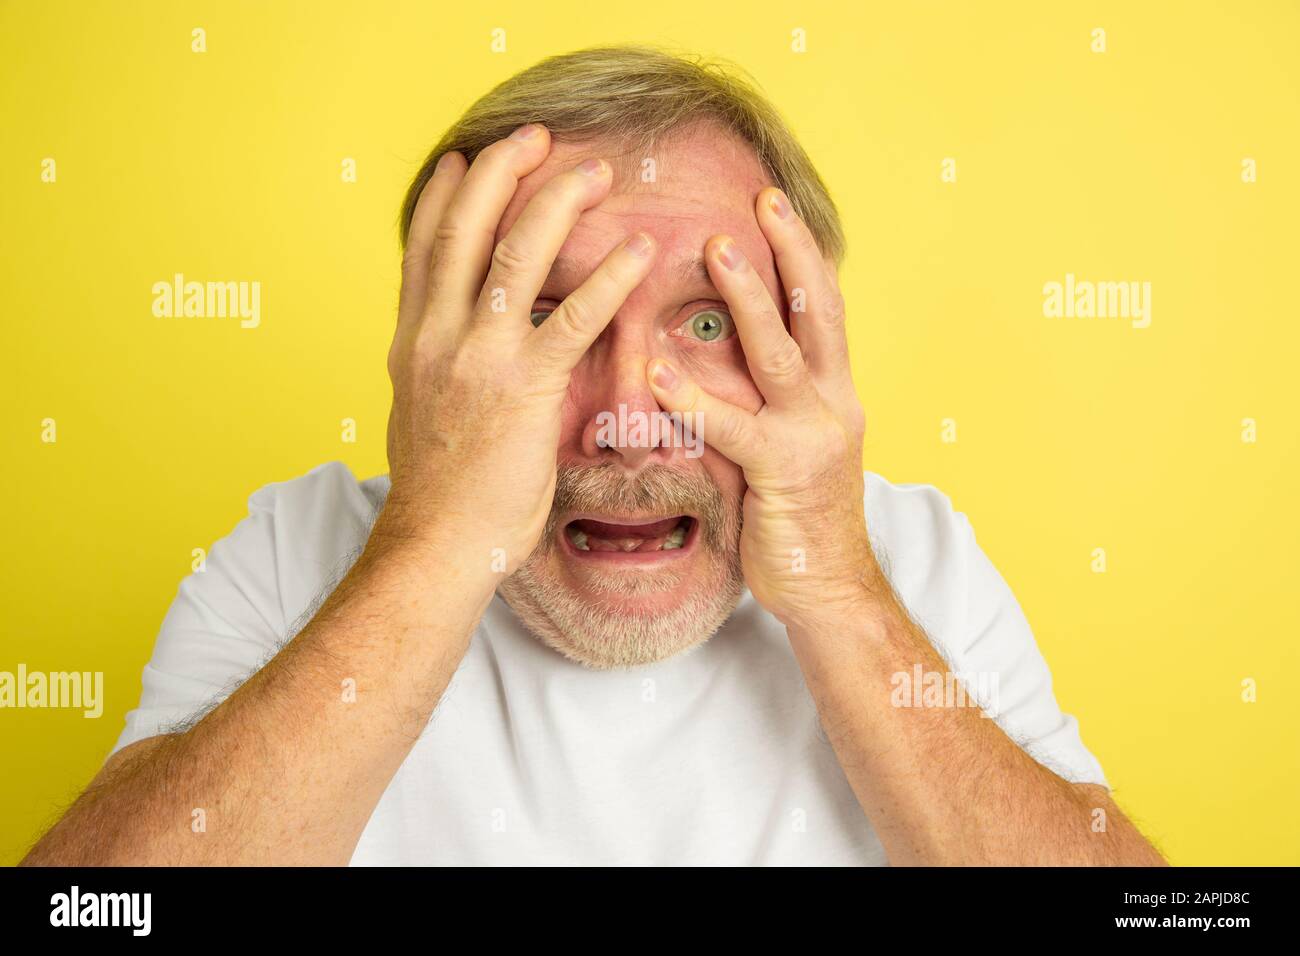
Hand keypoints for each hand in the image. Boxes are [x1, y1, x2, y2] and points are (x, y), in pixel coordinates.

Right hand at [378, 124, 657, 573]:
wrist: (436, 546)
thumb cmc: (439, 494)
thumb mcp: (420, 415)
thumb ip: (439, 369)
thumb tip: (456, 351)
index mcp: (411, 341)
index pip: (423, 248)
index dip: (443, 196)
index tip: (465, 157)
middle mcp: (436, 335)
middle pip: (465, 228)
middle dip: (502, 171)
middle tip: (539, 135)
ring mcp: (477, 357)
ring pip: (515, 252)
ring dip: (558, 202)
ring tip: (597, 173)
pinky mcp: (522, 388)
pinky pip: (573, 317)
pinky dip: (609, 277)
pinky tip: (640, 252)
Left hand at [646, 187, 871, 628]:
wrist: (828, 587)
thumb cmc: (795, 513)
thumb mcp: (785, 441)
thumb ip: (758, 396)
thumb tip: (708, 352)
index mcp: (834, 390)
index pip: (823, 307)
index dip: (801, 253)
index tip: (772, 204)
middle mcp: (834, 402)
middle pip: (818, 310)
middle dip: (790, 251)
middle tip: (760, 199)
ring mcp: (814, 436)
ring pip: (781, 354)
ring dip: (750, 299)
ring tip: (715, 251)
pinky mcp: (785, 473)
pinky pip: (736, 427)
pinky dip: (695, 397)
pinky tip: (659, 372)